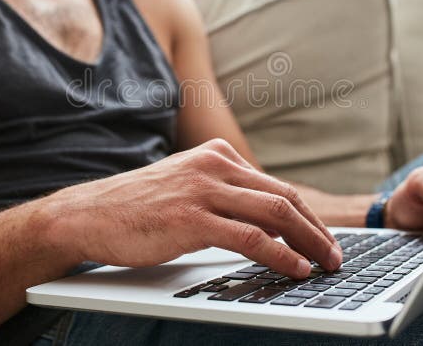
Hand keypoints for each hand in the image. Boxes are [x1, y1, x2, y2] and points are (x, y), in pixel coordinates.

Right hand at [44, 139, 341, 277]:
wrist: (88, 214)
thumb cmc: (136, 207)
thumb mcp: (185, 186)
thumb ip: (221, 193)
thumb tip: (263, 220)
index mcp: (216, 155)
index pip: (275, 186)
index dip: (306, 215)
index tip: (322, 238)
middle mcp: (214, 165)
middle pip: (283, 196)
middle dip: (316, 229)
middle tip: (335, 254)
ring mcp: (203, 189)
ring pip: (274, 213)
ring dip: (308, 241)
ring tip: (326, 263)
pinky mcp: (192, 218)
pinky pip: (251, 237)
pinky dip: (280, 254)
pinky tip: (296, 268)